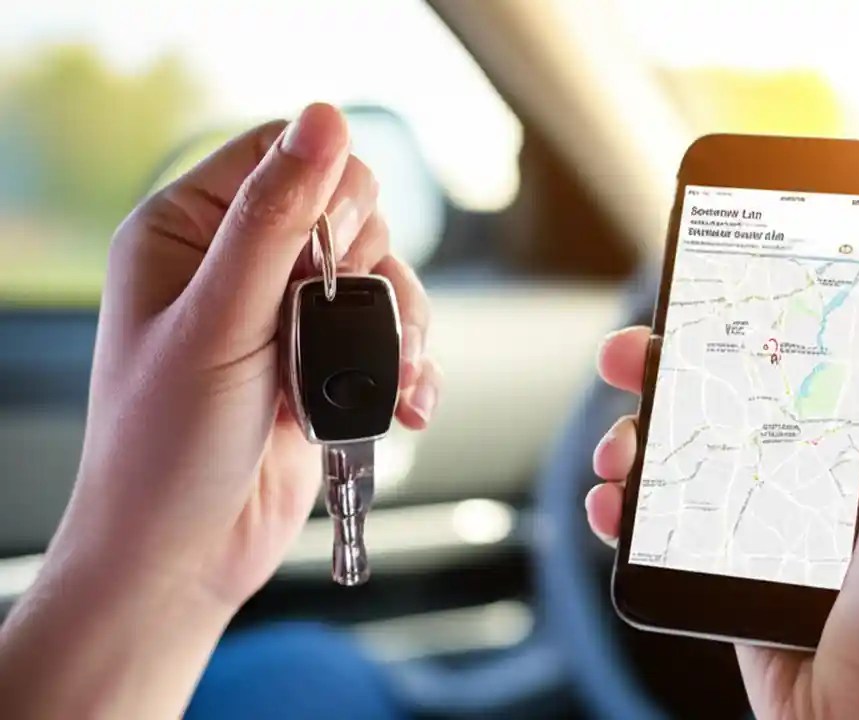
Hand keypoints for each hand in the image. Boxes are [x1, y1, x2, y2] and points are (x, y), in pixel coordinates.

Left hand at [0, 103, 439, 716]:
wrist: (185, 557)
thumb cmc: (166, 448)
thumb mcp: (220, 322)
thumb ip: (275, 219)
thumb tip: (324, 120)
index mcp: (185, 231)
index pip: (281, 155)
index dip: (328, 189)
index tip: (333, 255)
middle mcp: (234, 264)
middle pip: (347, 211)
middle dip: (372, 269)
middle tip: (346, 324)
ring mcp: (281, 315)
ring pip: (380, 274)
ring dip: (403, 325)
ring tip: (396, 378)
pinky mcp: (319, 361)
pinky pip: (388, 333)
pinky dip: (409, 365)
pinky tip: (408, 402)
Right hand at [585, 314, 858, 718]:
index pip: (792, 373)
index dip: (741, 338)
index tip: (697, 315)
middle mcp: (811, 487)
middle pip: (721, 410)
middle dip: (665, 379)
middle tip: (625, 362)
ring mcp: (762, 534)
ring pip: (682, 466)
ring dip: (636, 444)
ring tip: (618, 451)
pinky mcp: (725, 578)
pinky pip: (666, 531)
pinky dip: (627, 511)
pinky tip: (612, 503)